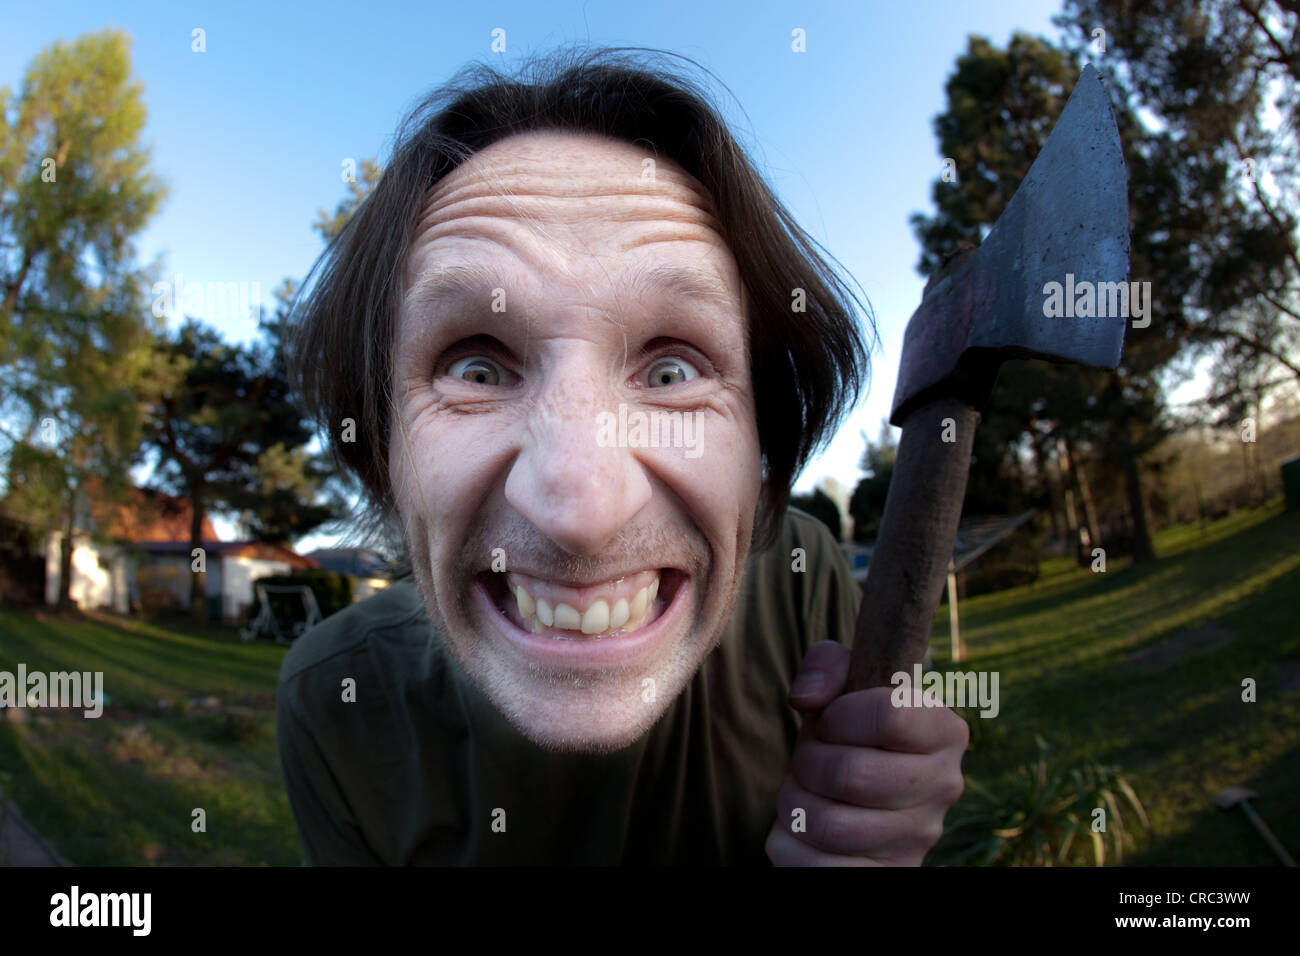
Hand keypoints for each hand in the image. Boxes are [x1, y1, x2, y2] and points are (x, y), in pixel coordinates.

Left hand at [764, 640, 968, 865]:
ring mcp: (920, 840)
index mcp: (945, 730)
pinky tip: (803, 831)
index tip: (830, 721)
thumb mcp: (844, 684)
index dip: (839, 716)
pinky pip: (816, 868)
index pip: (889, 714)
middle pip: (850, 774)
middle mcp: (944, 786)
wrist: (859, 796)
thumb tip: (806, 698)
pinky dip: (789, 846)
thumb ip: (827, 665)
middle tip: (810, 761)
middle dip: (808, 762)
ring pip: (828, 825)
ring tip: (805, 793)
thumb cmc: (850, 732)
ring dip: (794, 803)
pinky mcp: (888, 877)